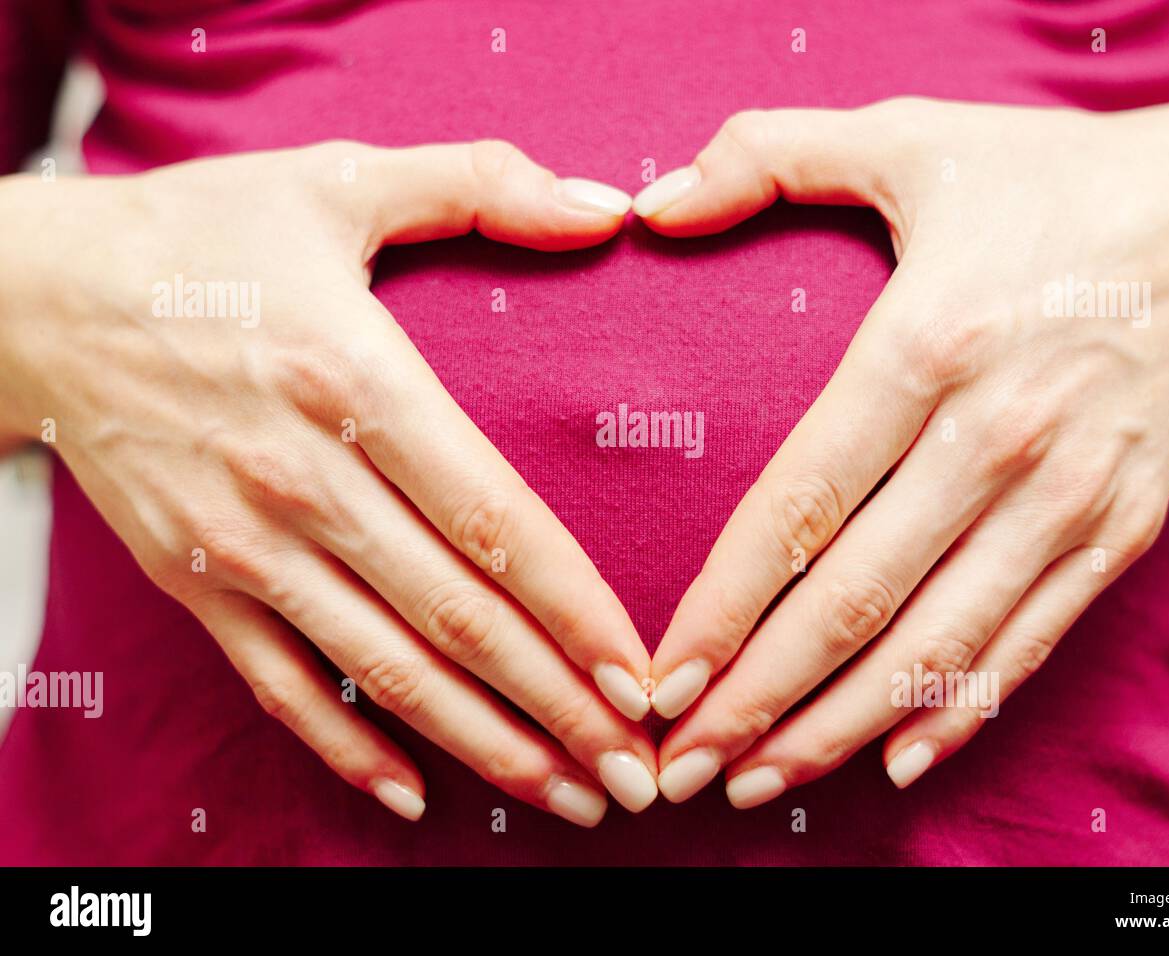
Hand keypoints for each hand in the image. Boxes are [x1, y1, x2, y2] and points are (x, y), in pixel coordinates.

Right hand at [0, 141, 660, 824]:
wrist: (32, 297)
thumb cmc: (201, 234)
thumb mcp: (339, 180)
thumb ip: (481, 183)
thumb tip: (610, 209)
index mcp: (354, 383)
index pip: (494, 522)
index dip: (575, 610)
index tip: (643, 678)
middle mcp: (302, 481)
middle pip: (457, 620)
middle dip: (560, 708)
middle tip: (640, 774)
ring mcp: (245, 545)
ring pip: (384, 674)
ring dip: (486, 745)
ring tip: (571, 798)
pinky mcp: (196, 583)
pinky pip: (282, 688)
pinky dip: (348, 750)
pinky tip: (416, 796)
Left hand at [635, 95, 1168, 804]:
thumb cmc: (1053, 182)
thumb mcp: (909, 138)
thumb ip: (767, 155)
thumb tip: (645, 208)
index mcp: (928, 348)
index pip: (795, 508)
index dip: (720, 608)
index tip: (660, 679)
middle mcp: (996, 439)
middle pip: (850, 600)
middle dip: (756, 699)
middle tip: (678, 768)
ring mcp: (1066, 497)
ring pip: (933, 644)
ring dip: (837, 726)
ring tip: (757, 780)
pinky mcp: (1117, 529)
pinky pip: (1028, 642)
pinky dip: (961, 709)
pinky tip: (895, 758)